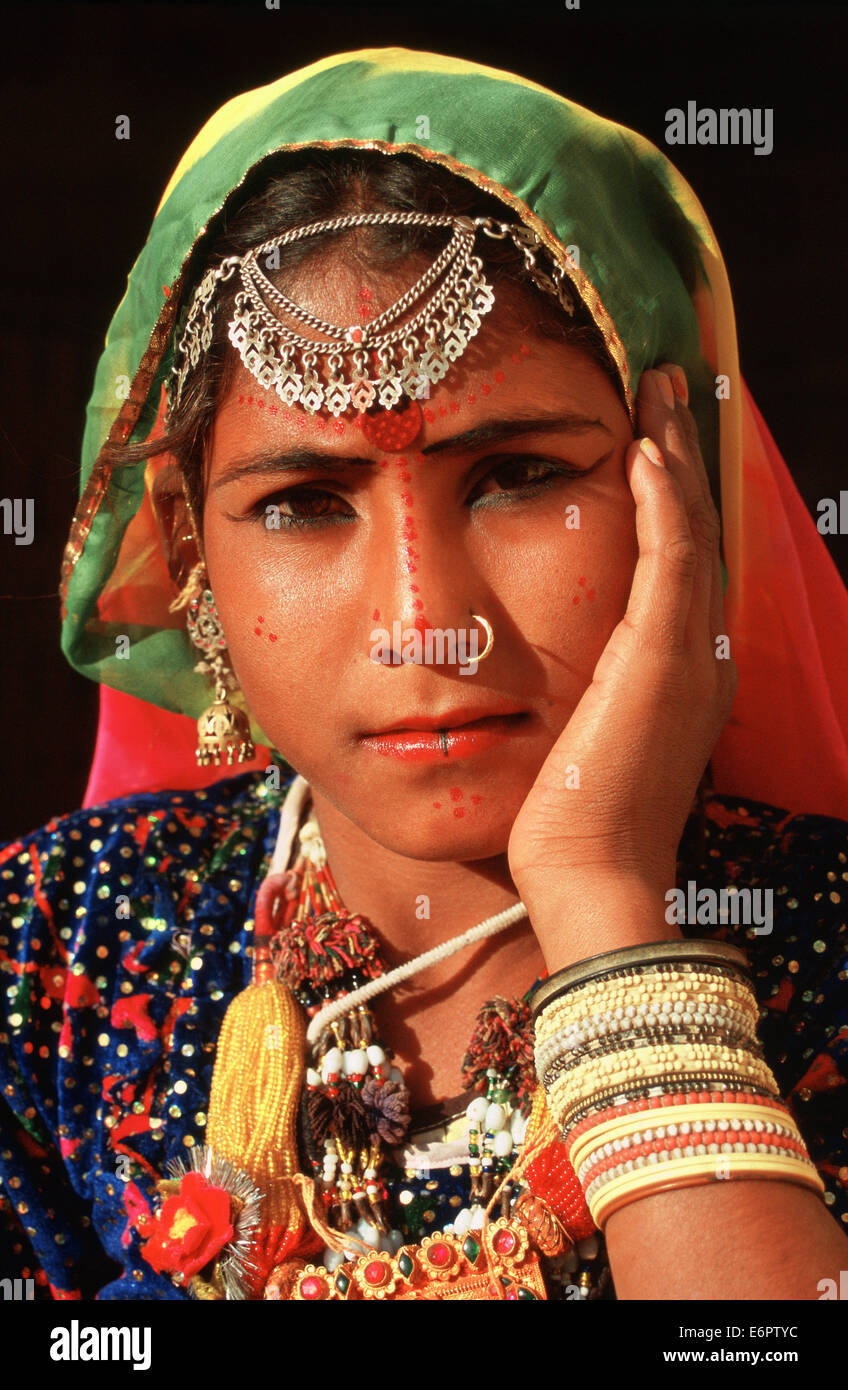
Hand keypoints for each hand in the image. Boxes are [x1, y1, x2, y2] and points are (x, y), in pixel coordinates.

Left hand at [507, 364, 736, 957]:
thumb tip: (550, 674)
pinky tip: (646, 449)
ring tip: (661, 392)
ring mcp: (691, 657)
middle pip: (695, 533)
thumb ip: (582, 695)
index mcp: (680, 677)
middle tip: (666, 391)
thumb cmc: (570, 827)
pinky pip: (672, 557)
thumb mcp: (579, 744)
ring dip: (675, 456)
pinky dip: (664, 500)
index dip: (671, 500)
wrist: (590, 877)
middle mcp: (700, 658)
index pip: (678, 565)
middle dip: (680, 458)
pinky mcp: (665, 660)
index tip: (647, 444)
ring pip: (691, 531)